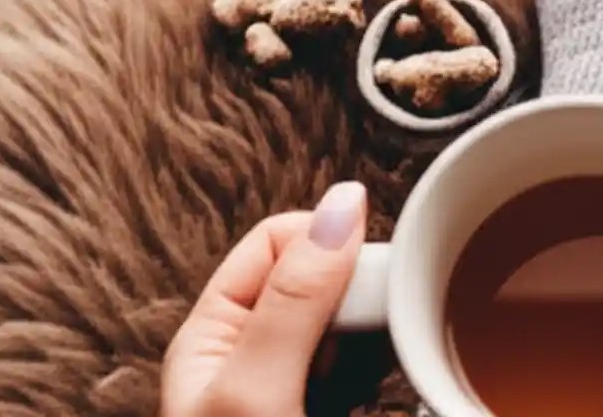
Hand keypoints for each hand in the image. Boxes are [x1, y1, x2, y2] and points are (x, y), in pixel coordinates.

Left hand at [161, 181, 366, 416]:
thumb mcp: (254, 393)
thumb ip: (295, 300)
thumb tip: (342, 205)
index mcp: (213, 334)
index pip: (281, 239)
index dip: (333, 246)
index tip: (372, 285)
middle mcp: (253, 354)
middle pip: (327, 277)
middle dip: (364, 296)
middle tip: (379, 337)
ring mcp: (295, 385)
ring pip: (357, 322)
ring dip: (382, 332)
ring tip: (382, 369)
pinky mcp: (333, 406)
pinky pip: (372, 364)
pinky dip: (387, 365)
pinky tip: (389, 378)